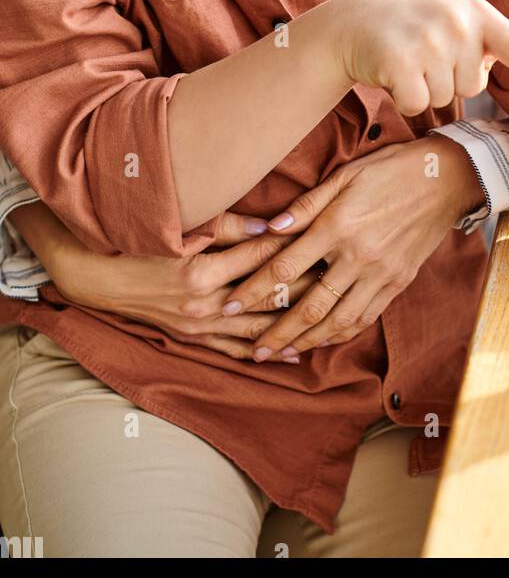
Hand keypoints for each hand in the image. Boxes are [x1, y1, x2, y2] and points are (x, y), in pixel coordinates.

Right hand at [47, 210, 322, 360]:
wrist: (97, 275)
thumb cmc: (139, 241)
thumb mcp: (182, 226)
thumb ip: (230, 225)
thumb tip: (274, 225)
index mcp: (203, 270)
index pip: (263, 258)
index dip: (298, 249)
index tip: (329, 241)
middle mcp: (204, 303)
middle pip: (269, 297)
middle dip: (309, 287)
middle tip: (343, 277)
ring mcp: (198, 325)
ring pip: (258, 327)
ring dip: (295, 323)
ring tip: (332, 317)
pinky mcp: (192, 337)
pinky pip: (235, 349)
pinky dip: (265, 351)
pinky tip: (295, 352)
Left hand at [221, 134, 485, 360]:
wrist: (446, 179)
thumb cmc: (392, 169)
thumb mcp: (347, 175)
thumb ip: (308, 205)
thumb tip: (270, 228)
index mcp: (339, 226)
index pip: (286, 267)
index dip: (254, 289)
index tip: (230, 305)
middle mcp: (359, 256)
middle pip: (310, 305)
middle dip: (277, 332)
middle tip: (252, 350)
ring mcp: (381, 274)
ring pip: (338, 320)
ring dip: (307, 341)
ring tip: (282, 354)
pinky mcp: (399, 282)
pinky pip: (366, 317)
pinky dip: (342, 334)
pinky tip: (324, 341)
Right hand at [330, 0, 508, 116]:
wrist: (356, 18)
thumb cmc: (414, 23)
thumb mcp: (453, 19)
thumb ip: (483, 41)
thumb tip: (507, 68)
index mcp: (477, 12)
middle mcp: (456, 23)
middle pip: (472, 87)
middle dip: (448, 79)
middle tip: (425, 53)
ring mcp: (428, 41)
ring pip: (444, 98)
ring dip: (425, 88)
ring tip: (409, 59)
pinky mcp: (400, 62)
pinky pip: (418, 105)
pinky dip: (405, 99)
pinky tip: (393, 74)